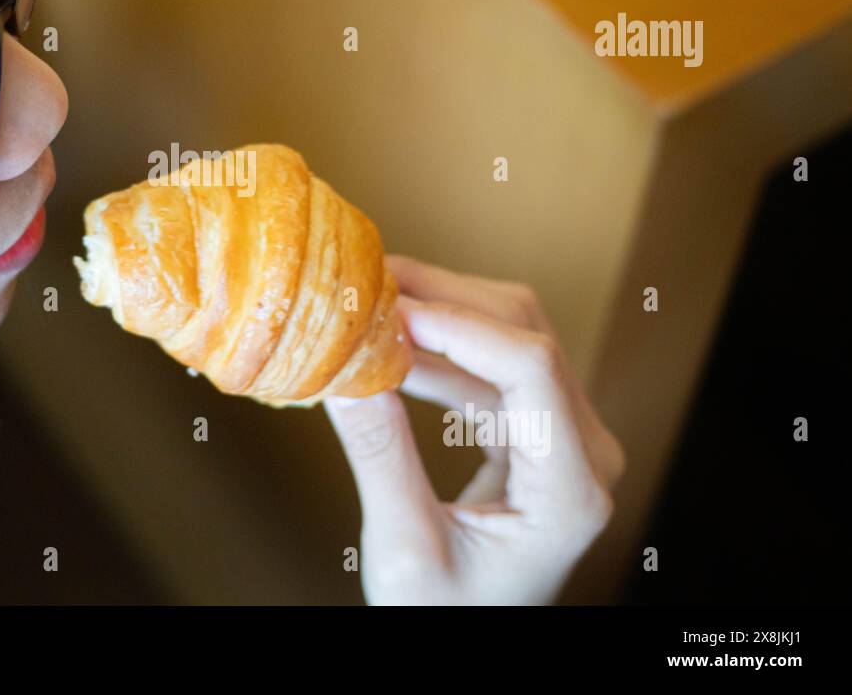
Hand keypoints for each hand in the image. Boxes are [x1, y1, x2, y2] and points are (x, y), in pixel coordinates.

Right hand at [324, 256, 624, 604]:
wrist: (478, 641)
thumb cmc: (449, 618)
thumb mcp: (406, 548)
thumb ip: (380, 456)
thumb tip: (342, 371)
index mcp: (569, 490)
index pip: (530, 369)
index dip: (457, 326)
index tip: (387, 308)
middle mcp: (585, 453)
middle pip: (524, 335)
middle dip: (442, 301)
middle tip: (366, 285)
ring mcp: (567, 438)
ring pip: (510, 336)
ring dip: (440, 315)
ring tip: (371, 307)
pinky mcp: (538, 433)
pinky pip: (494, 367)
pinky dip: (440, 350)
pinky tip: (392, 347)